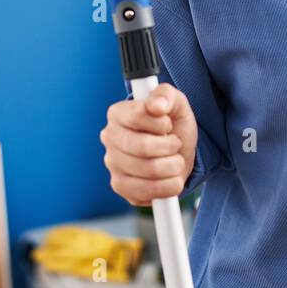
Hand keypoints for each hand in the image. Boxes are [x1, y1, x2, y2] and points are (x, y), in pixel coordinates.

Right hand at [100, 83, 196, 205]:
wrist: (177, 152)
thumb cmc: (172, 125)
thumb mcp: (175, 103)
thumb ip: (165, 96)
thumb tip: (157, 105)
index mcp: (118, 113)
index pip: (137, 116)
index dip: (161, 123)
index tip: (168, 124)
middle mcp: (109, 138)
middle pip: (142, 146)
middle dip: (170, 147)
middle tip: (176, 144)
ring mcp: (112, 163)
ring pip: (147, 170)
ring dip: (173, 167)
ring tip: (176, 161)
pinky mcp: (120, 186)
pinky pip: (144, 191)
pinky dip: (167, 187)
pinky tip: (172, 179)